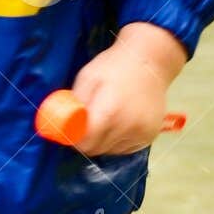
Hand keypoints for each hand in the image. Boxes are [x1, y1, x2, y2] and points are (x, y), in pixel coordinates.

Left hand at [69, 23, 187, 155]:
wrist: (151, 62)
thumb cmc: (115, 66)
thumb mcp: (88, 78)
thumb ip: (76, 103)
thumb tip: (62, 124)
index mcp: (109, 113)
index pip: (85, 143)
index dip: (74, 140)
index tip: (71, 132)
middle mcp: (127, 127)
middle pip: (97, 149)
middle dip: (87, 141)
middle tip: (84, 126)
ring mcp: (141, 133)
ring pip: (111, 151)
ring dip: (103, 142)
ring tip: (105, 121)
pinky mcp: (150, 136)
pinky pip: (126, 148)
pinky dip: (118, 141)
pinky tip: (119, 124)